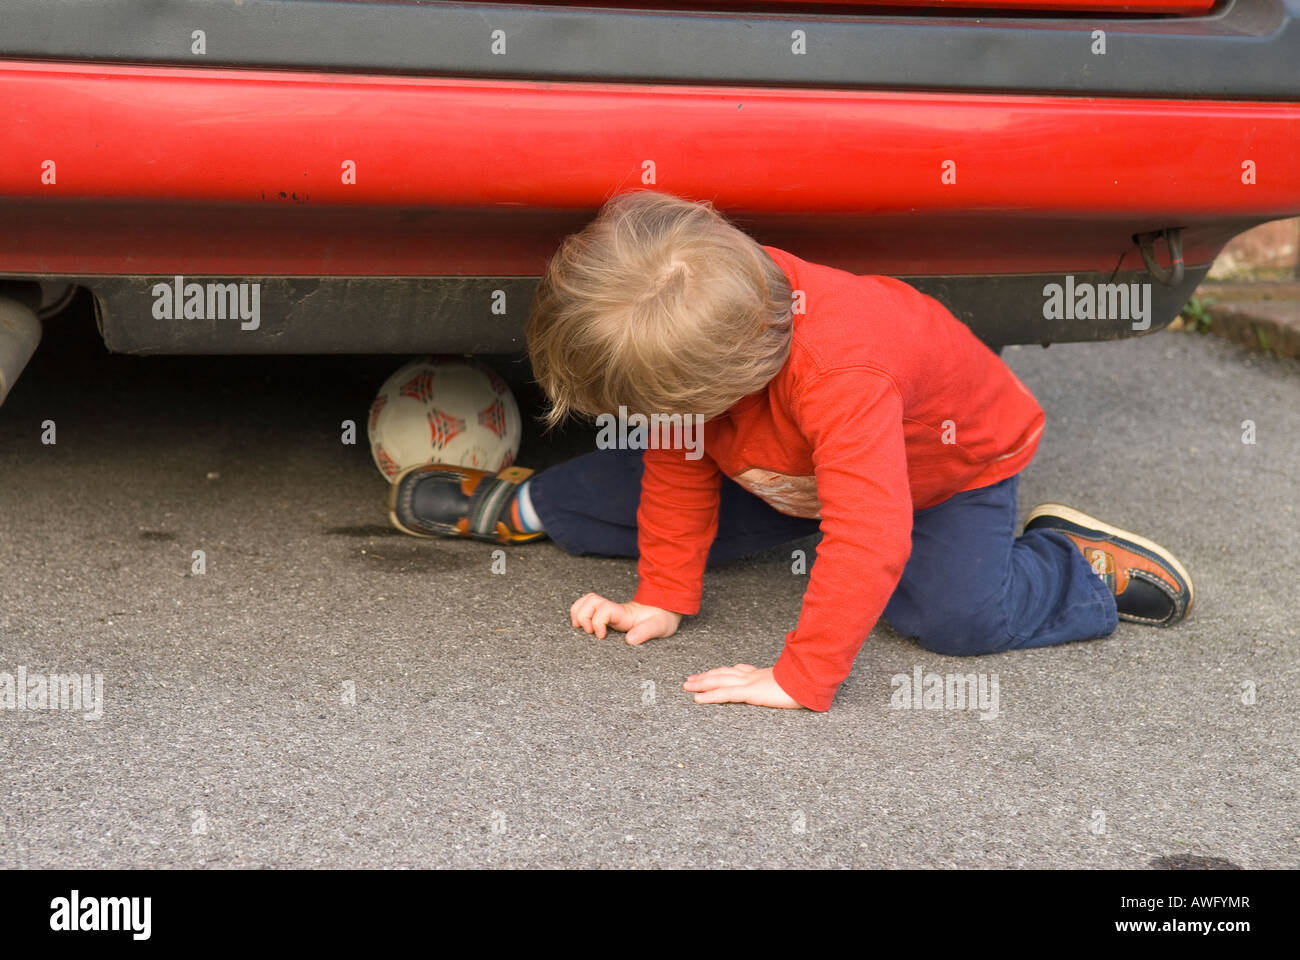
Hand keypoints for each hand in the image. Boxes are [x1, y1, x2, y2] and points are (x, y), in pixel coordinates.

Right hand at [569, 593, 681, 645]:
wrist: (664, 610)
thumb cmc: (661, 619)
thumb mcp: (659, 627)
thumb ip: (646, 632)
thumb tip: (629, 640)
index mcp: (624, 613)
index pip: (604, 608)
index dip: (598, 621)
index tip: (601, 636)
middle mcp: (614, 609)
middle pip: (590, 600)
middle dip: (583, 616)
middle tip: (590, 633)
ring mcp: (609, 610)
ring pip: (585, 601)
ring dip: (578, 613)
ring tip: (582, 629)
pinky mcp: (606, 614)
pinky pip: (586, 606)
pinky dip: (579, 613)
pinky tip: (582, 625)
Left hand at [683, 664, 803, 708]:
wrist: (812, 681)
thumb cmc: (808, 683)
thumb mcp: (795, 683)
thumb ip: (788, 685)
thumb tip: (794, 688)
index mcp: (763, 674)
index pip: (739, 671)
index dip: (723, 672)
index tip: (714, 672)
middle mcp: (753, 676)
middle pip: (724, 673)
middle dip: (706, 676)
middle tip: (691, 679)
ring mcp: (750, 682)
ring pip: (719, 680)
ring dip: (701, 683)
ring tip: (687, 686)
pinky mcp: (750, 692)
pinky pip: (724, 694)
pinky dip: (709, 696)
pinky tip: (697, 699)